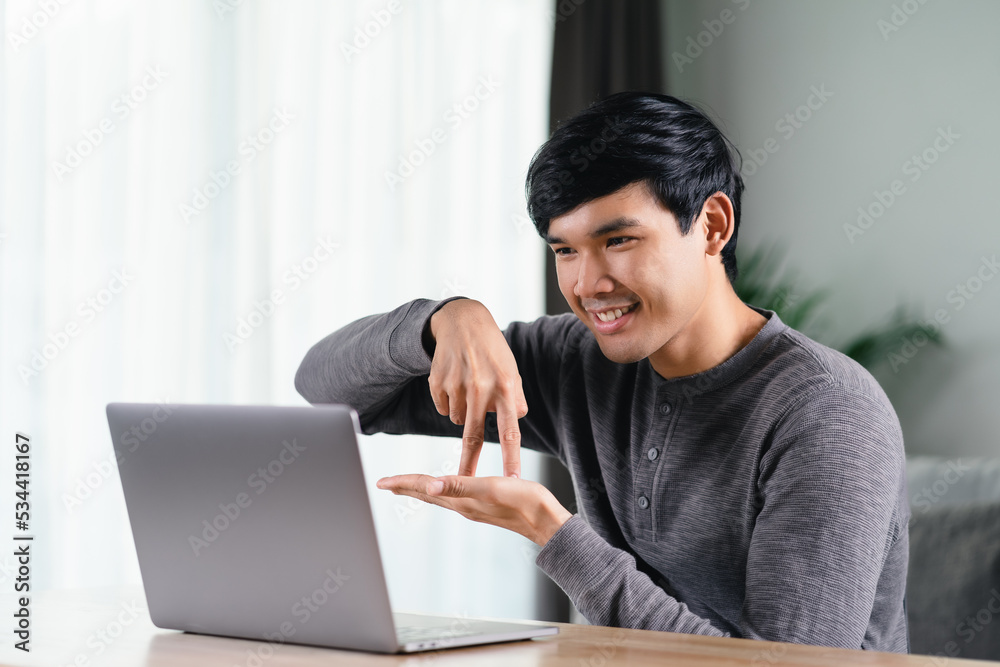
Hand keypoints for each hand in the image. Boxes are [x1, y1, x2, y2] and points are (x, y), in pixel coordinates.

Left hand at [376, 474, 571, 545]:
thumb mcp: (490, 489)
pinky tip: (445, 488)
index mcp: (461, 500)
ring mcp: (472, 507)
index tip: (381, 481)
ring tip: (407, 485)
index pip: (424, 488)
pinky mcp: (483, 506)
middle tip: (385, 484)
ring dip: (420, 489)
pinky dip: (441, 490)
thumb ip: (459, 486)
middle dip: (405, 487)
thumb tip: (430, 486)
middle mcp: (463, 505)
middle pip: (426, 493)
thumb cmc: (524, 503)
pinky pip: (453, 497)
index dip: (402, 482)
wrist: (546, 521)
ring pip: (438, 496)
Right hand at [427, 299, 527, 477]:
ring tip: (470, 388)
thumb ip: (516, 399)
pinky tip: (455, 382)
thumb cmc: (492, 351)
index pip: (509, 430)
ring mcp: (456, 385)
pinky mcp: (437, 383)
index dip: (511, 458)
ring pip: (458, 420)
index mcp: (505, 387)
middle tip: (465, 484)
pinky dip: (450, 402)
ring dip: (464, 414)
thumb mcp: (511, 370)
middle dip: (468, 463)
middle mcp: (480, 388)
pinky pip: (444, 408)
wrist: (463, 322)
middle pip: (473, 435)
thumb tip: (518, 419)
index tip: (512, 480)